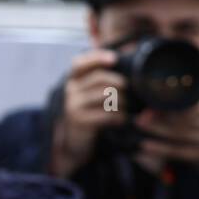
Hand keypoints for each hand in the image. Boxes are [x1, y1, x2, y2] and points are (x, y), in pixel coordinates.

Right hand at [52, 49, 128, 176]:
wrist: (76, 141)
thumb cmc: (92, 112)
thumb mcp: (93, 94)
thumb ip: (103, 79)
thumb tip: (126, 59)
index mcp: (74, 79)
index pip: (80, 63)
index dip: (97, 57)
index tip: (114, 59)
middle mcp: (70, 89)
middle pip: (100, 78)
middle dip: (120, 84)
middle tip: (128, 92)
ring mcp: (73, 105)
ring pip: (106, 95)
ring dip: (122, 101)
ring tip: (125, 107)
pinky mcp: (79, 120)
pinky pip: (106, 114)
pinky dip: (119, 116)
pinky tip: (121, 119)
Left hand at [133, 93, 198, 196]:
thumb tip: (174, 85)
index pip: (190, 100)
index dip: (169, 99)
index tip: (152, 96)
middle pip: (181, 117)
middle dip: (158, 114)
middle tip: (139, 112)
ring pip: (177, 133)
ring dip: (156, 129)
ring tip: (138, 124)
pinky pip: (177, 152)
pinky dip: (160, 149)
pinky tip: (145, 146)